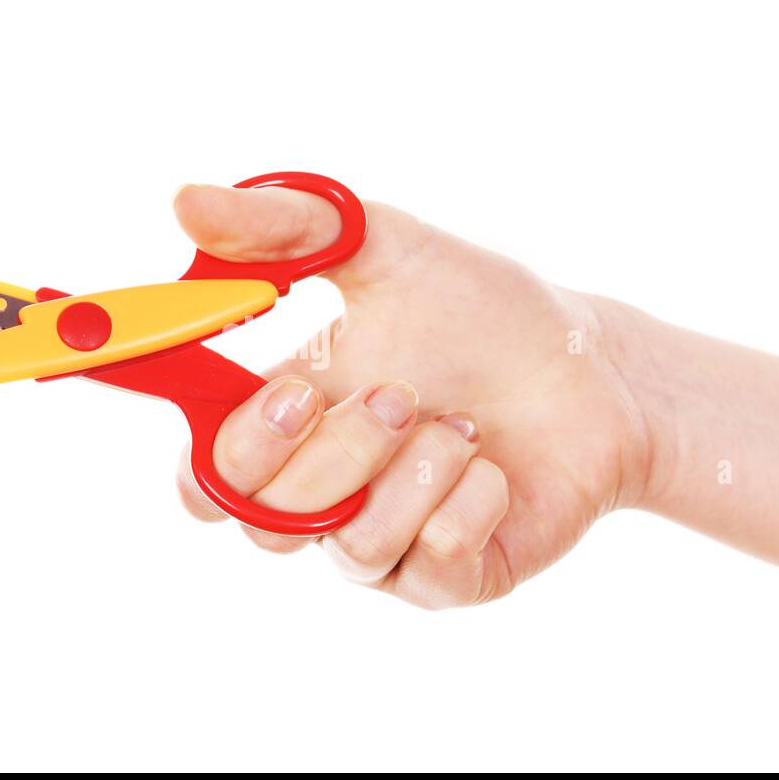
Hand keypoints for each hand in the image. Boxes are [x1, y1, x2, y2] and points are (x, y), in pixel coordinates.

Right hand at [172, 182, 651, 608]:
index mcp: (288, 422)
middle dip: (335, 449)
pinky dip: (467, 504)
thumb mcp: (386, 248)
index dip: (217, 445)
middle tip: (396, 394)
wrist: (594, 370)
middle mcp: (321, 491)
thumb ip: (288, 229)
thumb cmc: (482, 312)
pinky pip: (429, 563)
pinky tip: (495, 469)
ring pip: (345, 546)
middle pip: (263, 516)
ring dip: (411, 472)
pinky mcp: (447, 577)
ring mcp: (382, 540)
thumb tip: (183, 202)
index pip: (205, 470)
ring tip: (462, 425)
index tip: (283, 387)